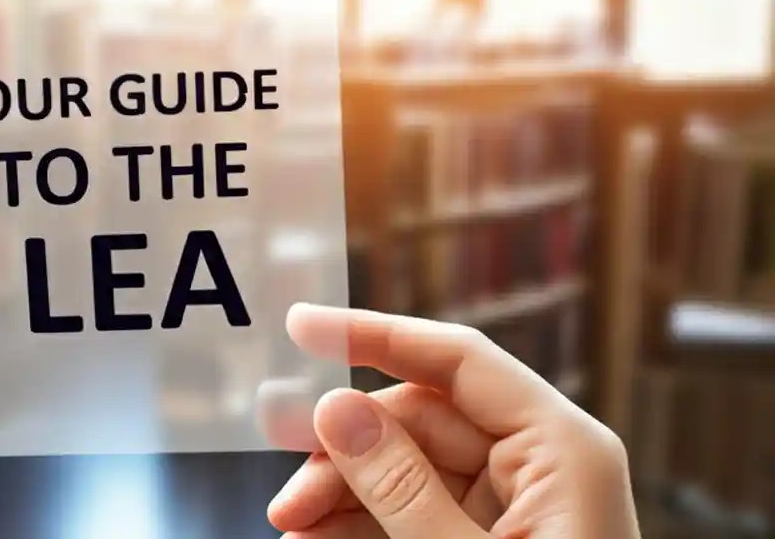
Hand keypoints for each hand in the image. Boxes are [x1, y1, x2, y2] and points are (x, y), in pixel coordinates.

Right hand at [268, 306, 639, 537]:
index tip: (299, 328)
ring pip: (405, 469)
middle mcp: (539, 465)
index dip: (373, 334)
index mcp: (560, 449)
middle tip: (286, 488)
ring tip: (292, 530)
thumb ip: (399, 486)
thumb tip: (336, 410)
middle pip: (418, 421)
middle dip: (343, 451)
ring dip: (342, 495)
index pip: (456, 359)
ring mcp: (515, 507)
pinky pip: (412, 512)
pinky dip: (362, 526)